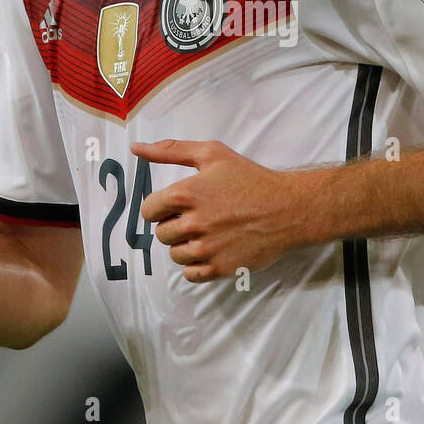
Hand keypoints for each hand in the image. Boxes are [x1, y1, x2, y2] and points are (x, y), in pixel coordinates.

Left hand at [131, 139, 297, 282]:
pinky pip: (191, 274)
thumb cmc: (250, 178)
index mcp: (186, 194)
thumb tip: (136, 148)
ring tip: (207, 233)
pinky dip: (196, 266)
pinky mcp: (220, 268)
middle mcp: (193, 223)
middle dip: (174, 226)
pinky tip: (211, 251)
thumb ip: (171, 151)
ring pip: (175, 255)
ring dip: (186, 246)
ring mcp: (207, 249)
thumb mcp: (212, 154)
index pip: (148, 211)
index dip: (160, 208)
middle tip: (198, 218)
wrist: (287, 208)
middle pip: (161, 235)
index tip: (176, 206)